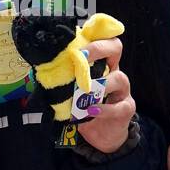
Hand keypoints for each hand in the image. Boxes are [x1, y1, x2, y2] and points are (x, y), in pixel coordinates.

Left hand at [75, 36, 134, 153]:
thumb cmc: (85, 109)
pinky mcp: (126, 108)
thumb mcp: (73, 91)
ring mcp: (122, 90)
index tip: (80, 38)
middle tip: (82, 56)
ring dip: (100, 84)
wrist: (101, 134)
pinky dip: (105, 109)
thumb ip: (65, 79)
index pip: (102, 40)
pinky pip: (119, 106)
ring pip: (118, 78)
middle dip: (98, 48)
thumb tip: (43, 69)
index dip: (96, 34)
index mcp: (101, 64)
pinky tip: (92, 111)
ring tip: (84, 93)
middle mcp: (113, 71)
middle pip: (116, 48)